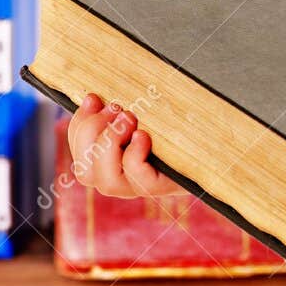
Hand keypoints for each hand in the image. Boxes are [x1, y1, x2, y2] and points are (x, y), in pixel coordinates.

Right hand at [64, 91, 186, 198]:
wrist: (207, 150)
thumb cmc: (170, 129)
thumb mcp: (140, 116)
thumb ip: (115, 113)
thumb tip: (91, 98)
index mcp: (104, 162)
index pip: (78, 149)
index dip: (79, 122)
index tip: (94, 98)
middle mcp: (116, 181)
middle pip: (84, 168)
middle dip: (93, 131)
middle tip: (117, 108)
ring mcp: (135, 188)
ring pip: (105, 178)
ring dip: (110, 142)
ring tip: (129, 118)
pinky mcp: (157, 188)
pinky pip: (135, 175)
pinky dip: (134, 154)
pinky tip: (144, 136)